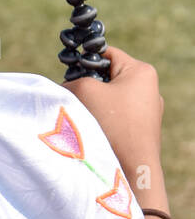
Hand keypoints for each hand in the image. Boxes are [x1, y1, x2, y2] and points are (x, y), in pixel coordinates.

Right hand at [66, 46, 163, 195]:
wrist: (131, 165)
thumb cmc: (110, 121)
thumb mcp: (84, 90)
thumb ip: (72, 80)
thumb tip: (67, 86)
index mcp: (141, 71)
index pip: (106, 53)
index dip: (84, 60)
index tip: (68, 71)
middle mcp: (150, 87)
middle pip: (108, 76)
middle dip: (88, 83)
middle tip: (73, 94)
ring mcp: (149, 109)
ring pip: (111, 96)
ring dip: (94, 102)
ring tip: (83, 114)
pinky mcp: (144, 127)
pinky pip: (117, 113)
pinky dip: (103, 116)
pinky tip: (94, 127)